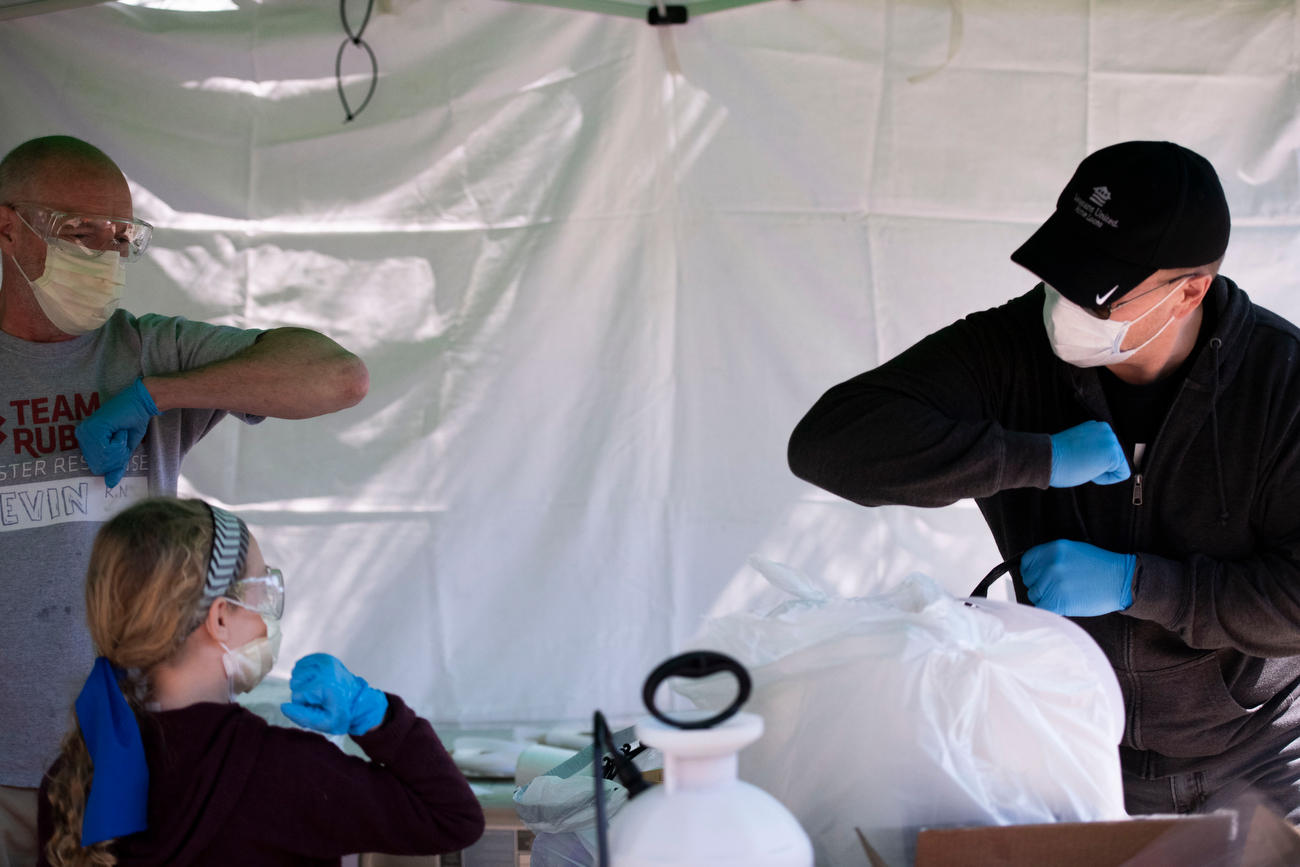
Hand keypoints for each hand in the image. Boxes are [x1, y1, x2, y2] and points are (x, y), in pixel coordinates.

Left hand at [75, 378, 161, 487]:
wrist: (141, 405)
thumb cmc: (132, 424)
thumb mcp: (124, 450)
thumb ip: (116, 466)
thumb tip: (110, 485)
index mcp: (86, 442)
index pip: (97, 467)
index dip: (114, 461)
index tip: (120, 443)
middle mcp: (81, 437)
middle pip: (99, 466)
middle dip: (117, 456)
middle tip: (121, 438)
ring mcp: (85, 432)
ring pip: (103, 458)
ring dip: (119, 448)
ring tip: (120, 433)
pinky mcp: (93, 428)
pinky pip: (107, 450)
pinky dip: (119, 442)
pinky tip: (119, 430)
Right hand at [280, 653, 387, 735]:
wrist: (358, 703)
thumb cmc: (341, 715)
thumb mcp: (323, 723)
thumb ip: (301, 717)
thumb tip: (283, 706)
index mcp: (325, 683)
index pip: (297, 695)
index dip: (304, 705)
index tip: (318, 707)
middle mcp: (324, 668)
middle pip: (295, 681)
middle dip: (302, 692)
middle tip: (318, 698)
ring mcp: (325, 660)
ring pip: (297, 672)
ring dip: (302, 683)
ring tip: (317, 690)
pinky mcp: (324, 657)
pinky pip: (302, 663)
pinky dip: (304, 673)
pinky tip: (313, 681)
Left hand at [1021, 540, 1135, 615]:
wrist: (1121, 581)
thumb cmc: (1100, 567)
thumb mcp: (1073, 550)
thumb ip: (1052, 556)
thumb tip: (1034, 568)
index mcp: (1053, 549)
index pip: (1026, 561)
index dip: (1031, 571)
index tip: (1037, 577)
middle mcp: (1050, 564)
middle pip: (1029, 580)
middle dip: (1040, 585)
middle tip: (1057, 588)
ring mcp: (1053, 583)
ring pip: (1034, 595)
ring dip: (1045, 598)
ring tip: (1063, 596)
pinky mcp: (1058, 601)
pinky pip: (1041, 607)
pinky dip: (1049, 609)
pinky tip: (1061, 606)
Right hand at [1049, 421, 1129, 487]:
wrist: (1046, 458)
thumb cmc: (1055, 456)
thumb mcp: (1078, 445)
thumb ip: (1091, 445)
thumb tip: (1098, 456)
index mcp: (1096, 426)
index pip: (1106, 449)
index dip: (1093, 460)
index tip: (1078, 457)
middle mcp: (1105, 429)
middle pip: (1113, 456)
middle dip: (1098, 465)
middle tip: (1079, 462)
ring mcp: (1110, 440)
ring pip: (1117, 465)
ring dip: (1101, 471)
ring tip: (1082, 465)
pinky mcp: (1113, 454)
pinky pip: (1121, 473)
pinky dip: (1107, 479)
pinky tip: (1091, 472)